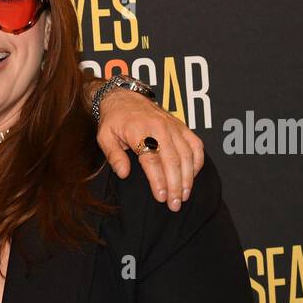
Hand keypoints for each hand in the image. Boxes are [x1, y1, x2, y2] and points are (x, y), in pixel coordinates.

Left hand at [95, 90, 204, 211]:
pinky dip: (197, 162)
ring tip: (184, 196)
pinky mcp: (182, 127)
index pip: (152, 160)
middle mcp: (160, 128)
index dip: (158, 180)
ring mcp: (174, 127)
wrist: (125, 98)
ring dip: (188, 178)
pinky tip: (192, 177)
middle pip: (173, 160)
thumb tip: (123, 174)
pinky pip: (196, 145)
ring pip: (187, 155)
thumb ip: (114, 156)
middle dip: (176, 185)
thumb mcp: (104, 137)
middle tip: (175, 204)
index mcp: (140, 131)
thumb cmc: (114, 120)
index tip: (161, 197)